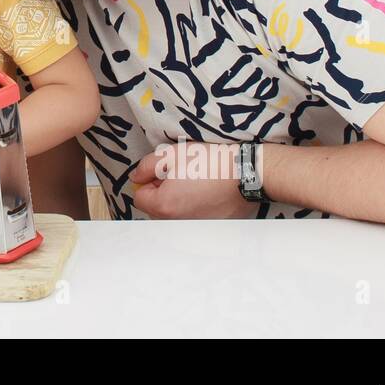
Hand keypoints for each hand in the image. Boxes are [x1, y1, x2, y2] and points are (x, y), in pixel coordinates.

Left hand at [129, 142, 258, 218]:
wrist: (247, 172)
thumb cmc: (210, 162)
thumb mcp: (171, 155)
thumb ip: (146, 167)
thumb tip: (137, 177)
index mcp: (164, 206)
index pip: (140, 197)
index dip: (149, 180)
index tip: (163, 171)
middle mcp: (178, 224)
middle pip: (157, 209)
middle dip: (162, 193)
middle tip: (180, 175)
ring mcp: (196, 228)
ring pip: (175, 216)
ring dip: (179, 202)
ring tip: (196, 184)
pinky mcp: (212, 229)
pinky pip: (195, 220)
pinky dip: (197, 209)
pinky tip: (208, 194)